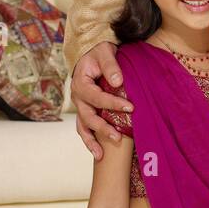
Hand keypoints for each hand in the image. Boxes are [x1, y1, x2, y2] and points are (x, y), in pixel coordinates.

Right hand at [72, 41, 129, 159]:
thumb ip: (111, 66)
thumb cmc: (99, 52)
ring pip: (83, 126)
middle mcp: (77, 97)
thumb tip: (118, 81)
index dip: (113, 104)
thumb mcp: (105, 52)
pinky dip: (89, 140)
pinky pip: (84, 128)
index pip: (97, 97)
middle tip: (118, 137)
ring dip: (92, 141)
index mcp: (81, 83)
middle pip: (88, 116)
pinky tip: (98, 153)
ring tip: (101, 155)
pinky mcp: (84, 110)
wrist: (90, 52)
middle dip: (103, 128)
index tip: (131, 107)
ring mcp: (79, 106)